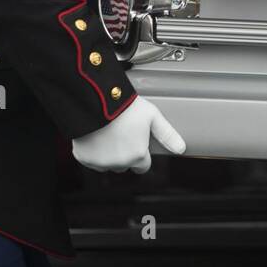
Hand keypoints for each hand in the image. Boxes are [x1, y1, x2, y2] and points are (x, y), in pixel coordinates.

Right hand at [71, 96, 185, 173]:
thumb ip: (167, 134)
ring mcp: (101, 163)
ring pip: (108, 164)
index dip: (141, 153)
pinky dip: (93, 152)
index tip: (137, 141)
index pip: (143, 166)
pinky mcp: (85, 159)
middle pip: (125, 165)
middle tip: (122, 133)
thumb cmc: (125, 107)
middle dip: (125, 153)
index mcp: (138, 155)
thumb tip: (181, 148)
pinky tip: (96, 136)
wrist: (96, 100)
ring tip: (109, 133)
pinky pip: (91, 160)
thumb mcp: (152, 116)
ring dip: (109, 154)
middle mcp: (120, 163)